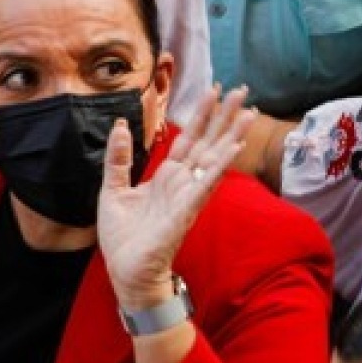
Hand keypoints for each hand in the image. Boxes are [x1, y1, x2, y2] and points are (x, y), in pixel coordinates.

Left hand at [98, 85, 254, 308]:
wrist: (125, 271)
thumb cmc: (123, 237)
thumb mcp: (113, 189)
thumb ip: (118, 158)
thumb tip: (119, 125)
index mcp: (166, 177)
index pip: (188, 139)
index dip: (201, 115)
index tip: (214, 91)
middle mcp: (182, 183)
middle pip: (209, 142)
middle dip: (225, 116)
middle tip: (243, 90)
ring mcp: (187, 196)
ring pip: (214, 158)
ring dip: (232, 134)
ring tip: (249, 112)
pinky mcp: (186, 211)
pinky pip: (206, 184)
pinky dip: (220, 165)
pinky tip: (234, 147)